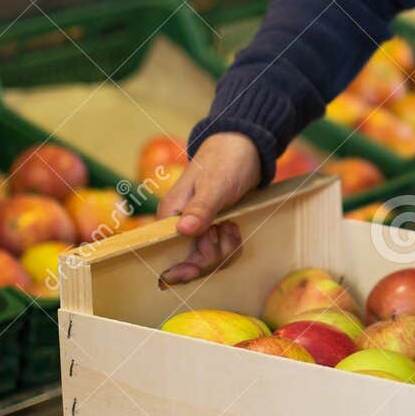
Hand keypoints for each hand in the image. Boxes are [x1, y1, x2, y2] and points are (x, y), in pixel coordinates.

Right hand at [156, 133, 261, 287]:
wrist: (244, 148)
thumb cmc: (226, 161)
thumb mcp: (215, 184)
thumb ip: (201, 208)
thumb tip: (182, 231)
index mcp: (170, 215)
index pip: (171, 252)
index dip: (187, 263)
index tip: (197, 267)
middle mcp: (179, 225)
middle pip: (193, 261)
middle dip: (214, 252)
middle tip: (225, 227)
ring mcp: (198, 229)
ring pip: (210, 259)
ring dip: (225, 246)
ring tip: (231, 223)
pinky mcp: (213, 230)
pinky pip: (221, 252)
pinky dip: (231, 243)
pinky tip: (234, 227)